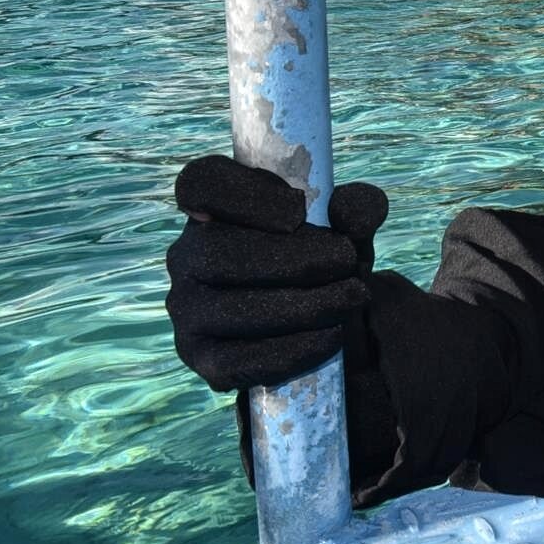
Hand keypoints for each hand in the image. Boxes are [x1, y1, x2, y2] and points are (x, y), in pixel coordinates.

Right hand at [165, 155, 387, 391]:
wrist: (318, 324)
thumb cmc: (323, 260)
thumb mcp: (347, 229)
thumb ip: (356, 208)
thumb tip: (353, 211)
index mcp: (213, 209)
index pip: (199, 183)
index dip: (243, 194)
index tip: (298, 211)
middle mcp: (187, 257)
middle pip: (216, 252)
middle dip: (293, 260)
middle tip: (347, 262)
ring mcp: (187, 310)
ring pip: (228, 307)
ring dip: (302, 304)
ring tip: (353, 297)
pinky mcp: (202, 357)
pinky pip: (237, 359)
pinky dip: (292, 348)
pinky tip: (332, 337)